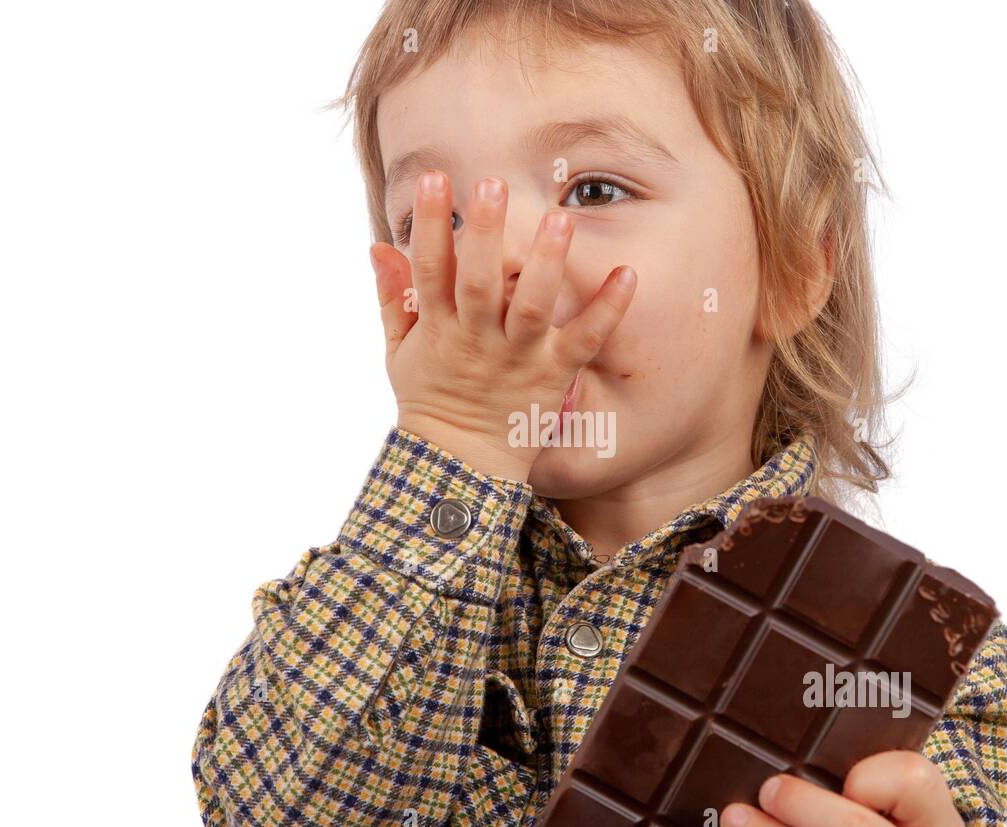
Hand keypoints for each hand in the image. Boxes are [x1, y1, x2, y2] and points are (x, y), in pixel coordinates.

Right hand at [369, 169, 636, 482]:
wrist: (461, 465)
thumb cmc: (431, 400)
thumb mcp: (400, 351)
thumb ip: (394, 298)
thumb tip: (379, 246)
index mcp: (439, 328)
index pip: (431, 270)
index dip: (433, 225)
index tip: (436, 179)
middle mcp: (479, 339)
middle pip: (480, 282)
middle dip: (486, 234)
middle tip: (493, 185)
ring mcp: (518, 358)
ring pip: (533, 307)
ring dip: (547, 263)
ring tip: (560, 219)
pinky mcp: (554, 376)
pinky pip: (584, 341)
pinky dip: (607, 310)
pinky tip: (627, 275)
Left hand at [719, 751, 967, 826]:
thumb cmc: (900, 826)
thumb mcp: (911, 801)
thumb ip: (879, 771)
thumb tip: (800, 734)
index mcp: (939, 825)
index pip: (908, 784)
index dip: (870, 778)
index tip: (848, 776)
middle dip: (803, 808)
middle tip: (769, 789)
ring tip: (736, 817)